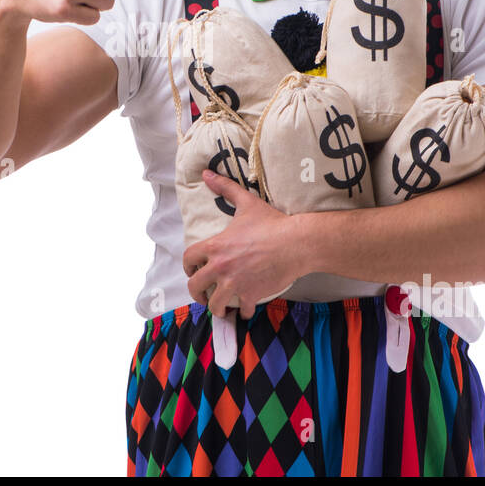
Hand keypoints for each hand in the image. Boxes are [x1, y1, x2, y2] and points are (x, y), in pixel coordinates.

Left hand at [183, 170, 300, 319]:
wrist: (296, 242)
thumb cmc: (272, 223)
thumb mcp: (246, 203)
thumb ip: (225, 188)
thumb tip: (207, 173)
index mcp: (216, 246)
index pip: (189, 258)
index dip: (188, 265)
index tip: (192, 269)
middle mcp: (221, 267)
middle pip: (195, 285)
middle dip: (197, 292)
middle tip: (203, 294)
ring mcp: (235, 283)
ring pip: (215, 304)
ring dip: (217, 307)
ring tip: (221, 308)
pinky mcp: (251, 294)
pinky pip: (242, 310)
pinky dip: (243, 312)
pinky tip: (246, 311)